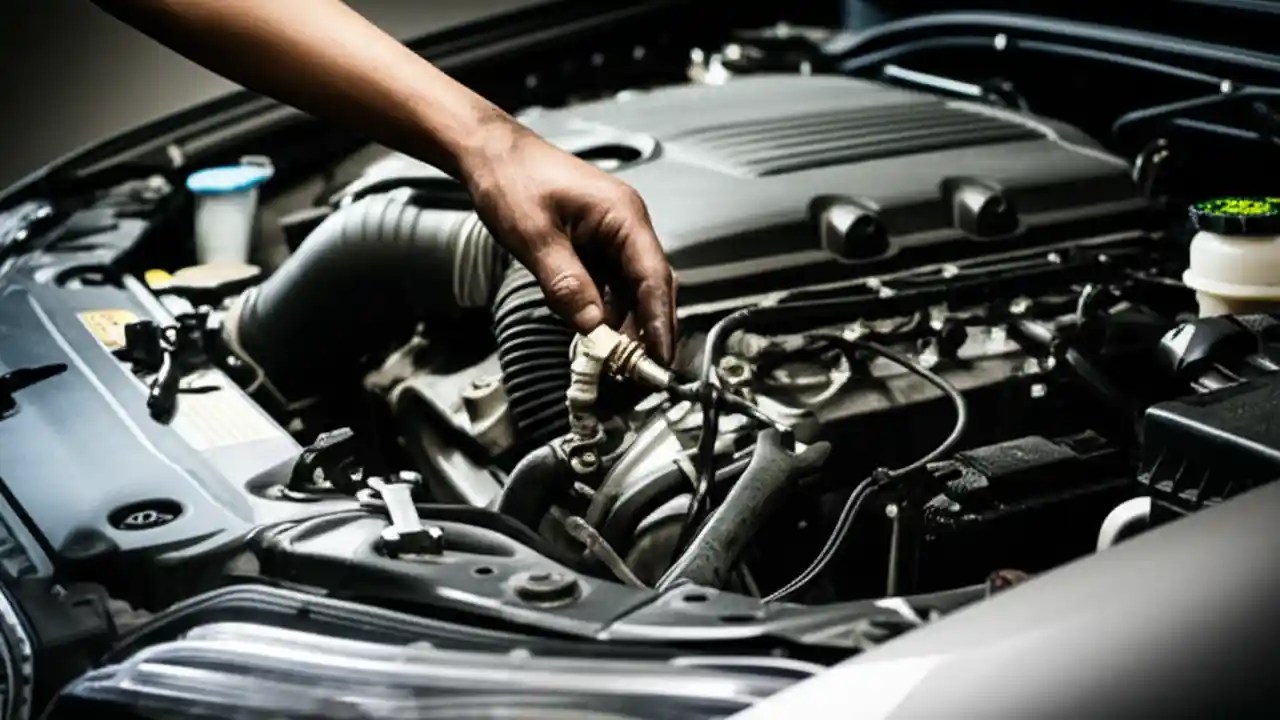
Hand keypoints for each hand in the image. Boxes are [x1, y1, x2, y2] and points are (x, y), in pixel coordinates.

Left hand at [461, 122, 676, 362]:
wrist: (489, 154)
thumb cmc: (512, 179)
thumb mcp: (534, 236)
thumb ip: (566, 283)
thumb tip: (592, 325)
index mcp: (623, 215)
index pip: (653, 276)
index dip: (659, 320)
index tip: (660, 356)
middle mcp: (626, 225)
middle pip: (650, 285)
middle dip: (647, 327)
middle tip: (640, 368)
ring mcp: (611, 235)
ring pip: (629, 288)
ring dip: (624, 322)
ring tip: (614, 356)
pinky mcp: (594, 244)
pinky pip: (608, 283)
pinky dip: (604, 309)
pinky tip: (593, 330)